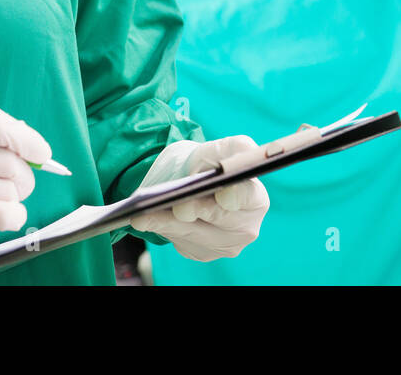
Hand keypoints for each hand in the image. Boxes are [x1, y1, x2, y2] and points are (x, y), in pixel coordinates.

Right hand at [0, 101, 52, 283]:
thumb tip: (30, 141)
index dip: (27, 140)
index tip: (41, 153)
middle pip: (7, 162)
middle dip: (21, 174)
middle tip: (13, 181)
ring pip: (7, 191)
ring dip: (11, 197)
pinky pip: (0, 214)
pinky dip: (13, 215)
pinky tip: (7, 215)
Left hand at [130, 137, 269, 261]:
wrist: (189, 181)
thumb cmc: (209, 163)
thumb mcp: (220, 149)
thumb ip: (236, 147)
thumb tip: (245, 153)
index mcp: (256, 198)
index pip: (250, 198)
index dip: (237, 196)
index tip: (223, 193)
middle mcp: (246, 227)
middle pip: (220, 220)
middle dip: (198, 210)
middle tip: (179, 206)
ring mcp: (225, 245)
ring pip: (195, 234)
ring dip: (169, 223)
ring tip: (145, 215)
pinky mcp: (202, 253)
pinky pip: (180, 242)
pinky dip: (162, 229)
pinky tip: (144, 221)